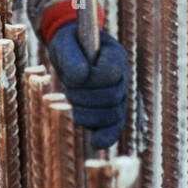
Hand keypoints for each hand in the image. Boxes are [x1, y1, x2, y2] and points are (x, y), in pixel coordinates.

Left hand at [46, 20, 129, 150]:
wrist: (70, 50)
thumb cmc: (68, 44)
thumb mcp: (64, 44)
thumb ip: (72, 58)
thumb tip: (80, 78)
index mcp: (116, 55)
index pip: (111, 73)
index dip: (91, 79)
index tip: (73, 76)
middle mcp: (122, 75)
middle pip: (113, 97)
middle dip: (86, 99)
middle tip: (68, 92)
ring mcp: (119, 93)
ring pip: (114, 114)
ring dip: (89, 115)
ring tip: (72, 106)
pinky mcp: (111, 109)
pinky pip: (114, 126)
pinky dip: (106, 135)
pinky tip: (95, 143)